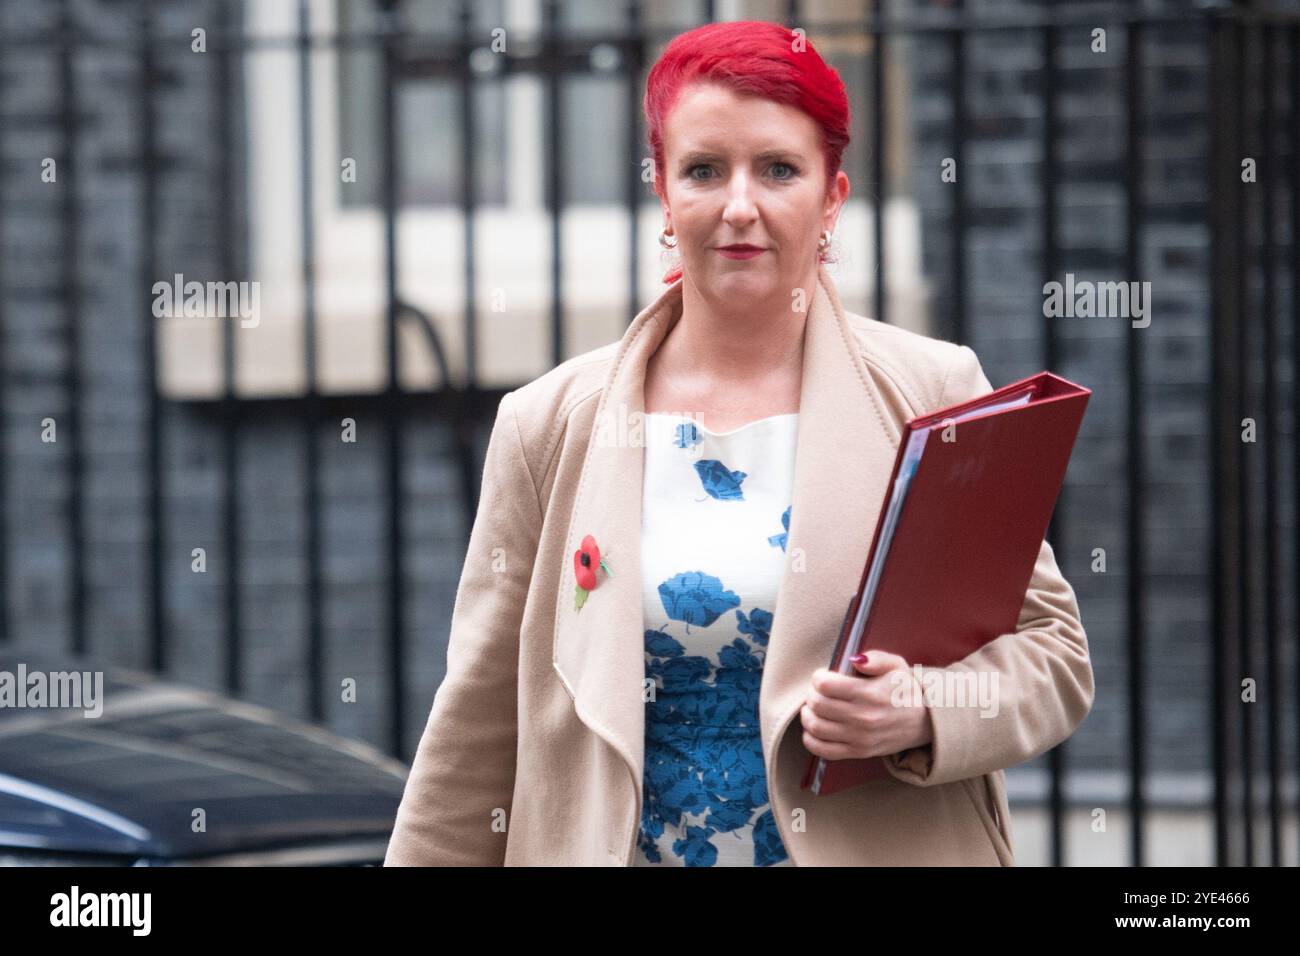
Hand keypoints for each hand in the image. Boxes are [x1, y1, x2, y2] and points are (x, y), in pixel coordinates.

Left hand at [800, 650, 933, 760]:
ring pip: (816, 727)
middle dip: (811, 694)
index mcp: (870, 693)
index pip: (825, 685)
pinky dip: (810, 739)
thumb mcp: (897, 666)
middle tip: (817, 691)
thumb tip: (854, 659)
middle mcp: (863, 718)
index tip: (823, 676)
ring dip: (808, 715)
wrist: (926, 722)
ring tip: (814, 707)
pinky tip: (814, 728)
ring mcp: (859, 738)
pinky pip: (823, 750)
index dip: (818, 677)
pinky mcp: (858, 752)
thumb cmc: (907, 690)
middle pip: (817, 704)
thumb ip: (876, 658)